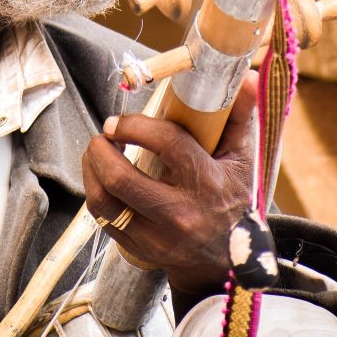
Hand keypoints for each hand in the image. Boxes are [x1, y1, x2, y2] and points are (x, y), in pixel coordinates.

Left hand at [82, 73, 256, 303]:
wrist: (225, 260)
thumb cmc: (232, 197)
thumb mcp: (242, 158)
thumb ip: (240, 116)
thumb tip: (245, 76)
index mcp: (208, 184)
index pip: (166, 144)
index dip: (135, 125)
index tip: (119, 120)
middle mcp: (181, 214)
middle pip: (122, 178)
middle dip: (101, 148)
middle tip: (103, 133)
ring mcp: (156, 237)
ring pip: (104, 200)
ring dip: (90, 168)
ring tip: (96, 150)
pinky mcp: (138, 249)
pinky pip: (102, 217)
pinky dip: (94, 190)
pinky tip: (99, 175)